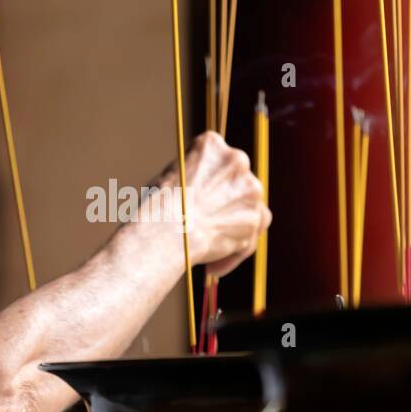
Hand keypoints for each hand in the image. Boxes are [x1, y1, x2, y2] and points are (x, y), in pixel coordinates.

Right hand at [145, 132, 270, 278]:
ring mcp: (250, 190)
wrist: (165, 232)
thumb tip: (200, 191)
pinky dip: (233, 252)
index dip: (210, 182)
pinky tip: (212, 267)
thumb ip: (194, 178)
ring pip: (249, 210)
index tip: (198, 199)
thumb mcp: (170, 177)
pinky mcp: (254, 219)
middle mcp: (237, 161)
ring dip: (233, 228)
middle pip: (237, 183)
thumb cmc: (156, 207)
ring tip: (210, 249)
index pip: (219, 159)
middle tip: (206, 223)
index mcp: (212, 144)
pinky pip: (248, 238)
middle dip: (225, 204)